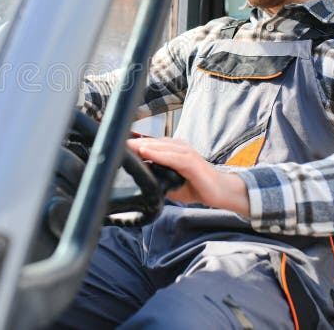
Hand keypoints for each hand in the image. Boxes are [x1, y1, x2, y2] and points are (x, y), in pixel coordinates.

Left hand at [126, 137, 248, 215]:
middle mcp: (179, 147)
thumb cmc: (196, 186)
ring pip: (160, 147)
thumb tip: (141, 180)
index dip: (134, 144)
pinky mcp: (191, 162)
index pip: (150, 144)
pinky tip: (144, 152)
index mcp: (173, 150)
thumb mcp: (172, 181)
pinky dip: (157, 154)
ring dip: (142, 146)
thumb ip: (158, 177)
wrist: (219, 192)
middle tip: (114, 143)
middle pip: (152, 142)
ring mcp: (185, 153)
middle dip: (134, 143)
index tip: (116, 145)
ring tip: (125, 146)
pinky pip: (171, 157)